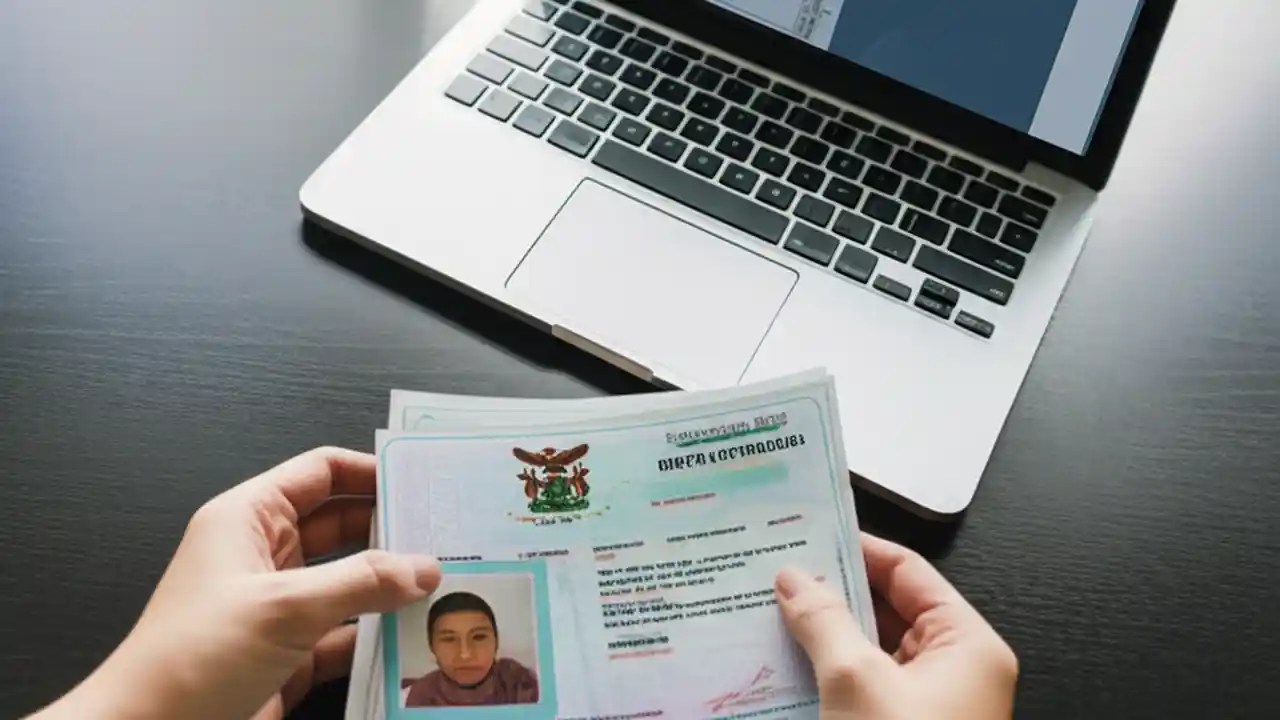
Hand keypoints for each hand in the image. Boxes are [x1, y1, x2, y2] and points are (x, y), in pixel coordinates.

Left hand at [32, 447, 440, 719]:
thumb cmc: (190, 660)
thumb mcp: (284, 608)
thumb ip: (361, 582)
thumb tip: (422, 567)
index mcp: (247, 520)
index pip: (319, 474)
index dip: (370, 471)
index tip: (421, 483)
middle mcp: (262, 557)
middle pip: (342, 526)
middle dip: (391, 531)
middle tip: (447, 537)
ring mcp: (276, 607)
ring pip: (348, 582)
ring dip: (389, 587)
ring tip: (443, 587)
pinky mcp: (287, 655)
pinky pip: (344, 634)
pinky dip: (377, 636)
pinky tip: (413, 640)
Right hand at [775, 533, 1017, 718]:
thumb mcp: (855, 681)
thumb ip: (822, 620)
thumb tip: (796, 579)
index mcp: (969, 646)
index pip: (911, 573)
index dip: (859, 549)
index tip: (809, 534)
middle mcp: (957, 673)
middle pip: (890, 611)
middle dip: (833, 594)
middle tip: (779, 573)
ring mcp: (930, 709)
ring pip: (872, 652)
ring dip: (824, 636)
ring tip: (771, 613)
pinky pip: (864, 690)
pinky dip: (827, 675)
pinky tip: (783, 665)